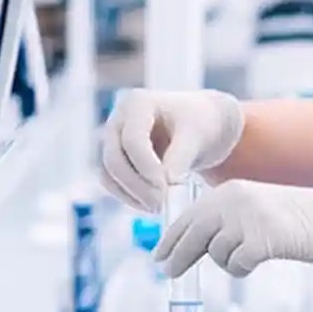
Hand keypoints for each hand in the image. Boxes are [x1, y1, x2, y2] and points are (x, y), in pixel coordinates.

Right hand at [99, 89, 245, 212]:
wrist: (204, 125)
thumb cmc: (202, 123)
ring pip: (109, 174)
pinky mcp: (116, 159)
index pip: (132, 140)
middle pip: (114, 159)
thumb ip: (180, 157)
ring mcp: (113, 140)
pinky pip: (113, 183)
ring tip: (160, 208)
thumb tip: (166, 182)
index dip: (146, 167)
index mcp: (138, 103)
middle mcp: (118, 119)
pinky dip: (130, 196)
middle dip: (137, 185)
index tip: (166, 188)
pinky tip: (153, 206)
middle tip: (162, 205)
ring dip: (131, 194)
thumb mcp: (197, 137)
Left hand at [154, 180, 312, 279]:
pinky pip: (237, 265)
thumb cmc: (296, 219)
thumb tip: (189, 247)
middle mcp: (234, 200)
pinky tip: (262, 259)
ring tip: (255, 253)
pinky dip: (245, 268)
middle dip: (178, 257)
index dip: (171, 238)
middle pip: (193, 235)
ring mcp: (247, 219)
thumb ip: (226, 220)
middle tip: (168, 273)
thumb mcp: (255, 210)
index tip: (159, 255)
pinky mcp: (261, 241)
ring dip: (230, 262)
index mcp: (230, 190)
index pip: (190, 215)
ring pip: (217, 253)